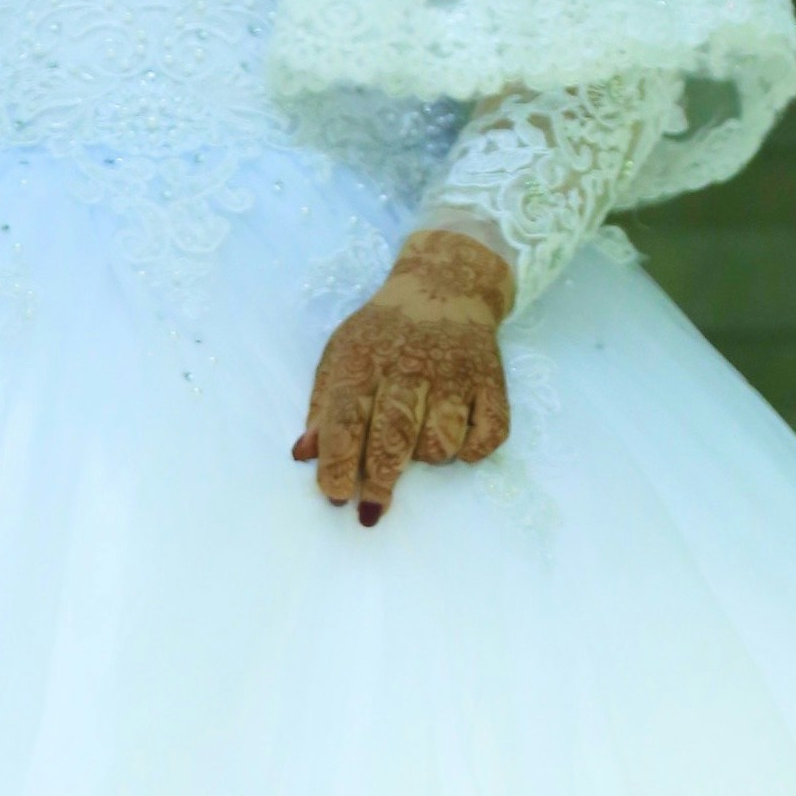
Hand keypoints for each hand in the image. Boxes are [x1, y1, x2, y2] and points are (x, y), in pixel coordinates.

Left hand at [295, 229, 516, 527]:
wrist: (445, 287)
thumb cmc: (383, 335)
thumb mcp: (342, 356)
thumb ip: (323, 407)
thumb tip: (304, 455)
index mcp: (364, 361)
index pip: (346, 420)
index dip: (338, 464)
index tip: (336, 496)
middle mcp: (411, 367)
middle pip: (393, 437)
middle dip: (379, 480)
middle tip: (370, 508)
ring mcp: (455, 375)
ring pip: (441, 443)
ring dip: (427, 456)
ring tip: (418, 444)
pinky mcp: (491, 382)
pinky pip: (488, 435)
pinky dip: (473, 449)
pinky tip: (459, 441)